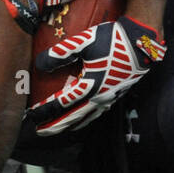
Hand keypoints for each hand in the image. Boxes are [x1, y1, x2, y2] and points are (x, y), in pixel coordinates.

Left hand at [28, 16, 165, 134]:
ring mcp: (109, 98)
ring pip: (87, 117)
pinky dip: (87, 118)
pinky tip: (85, 117)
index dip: (46, 109)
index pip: (62, 103)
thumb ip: (61, 53)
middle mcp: (99, 97)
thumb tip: (40, 65)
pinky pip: (98, 112)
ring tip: (61, 129)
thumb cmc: (112, 40)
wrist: (140, 43)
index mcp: (90, 86)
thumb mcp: (83, 42)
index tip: (32, 114)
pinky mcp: (116, 95)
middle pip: (74, 117)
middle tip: (42, 132)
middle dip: (56, 125)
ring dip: (71, 125)